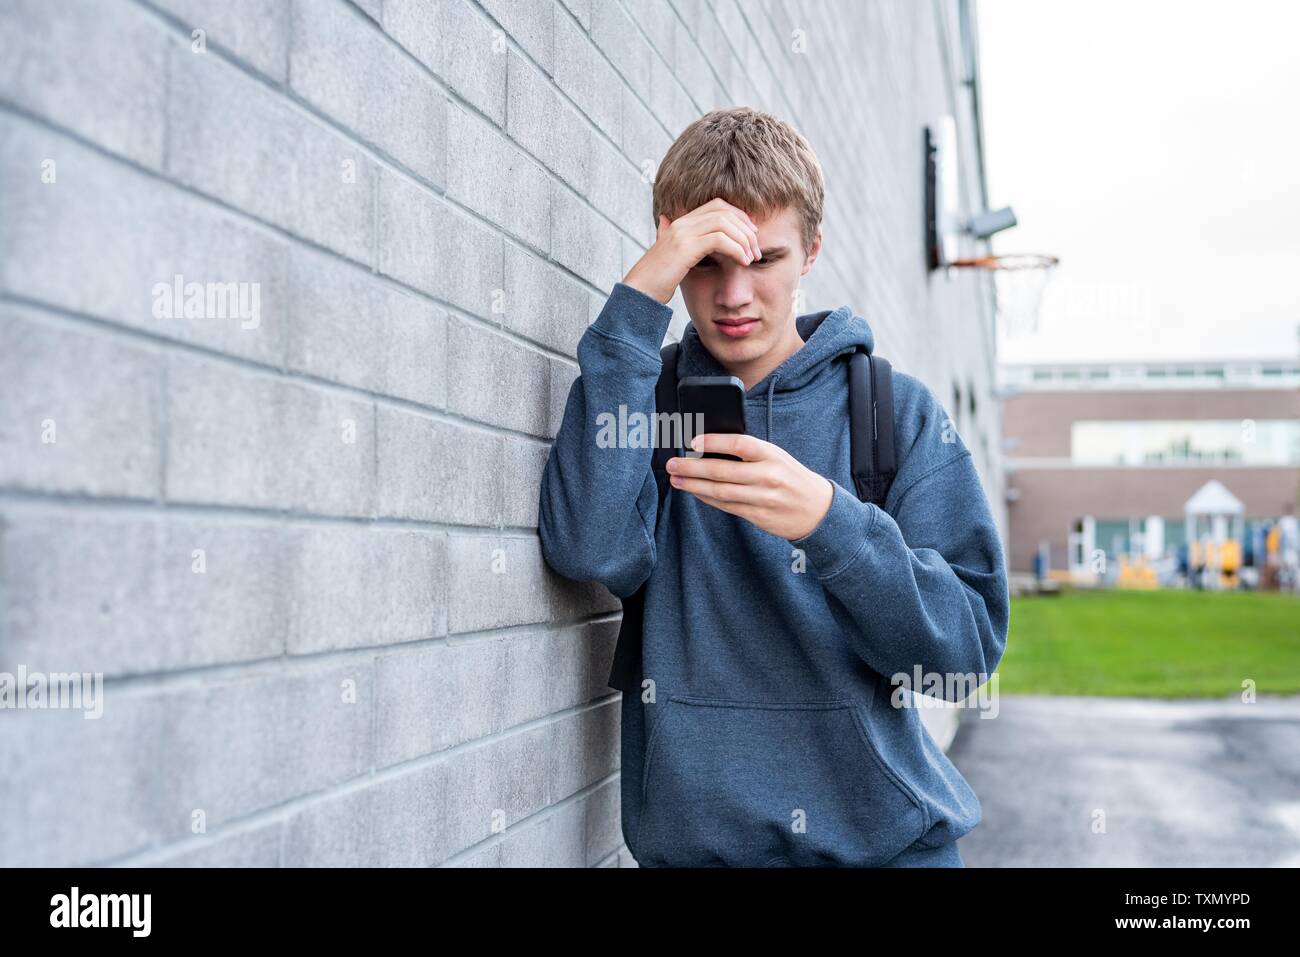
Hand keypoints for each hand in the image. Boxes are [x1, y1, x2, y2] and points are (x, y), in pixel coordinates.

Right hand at [622, 198, 762, 303]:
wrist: (638, 295)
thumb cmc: (655, 282)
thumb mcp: (669, 257)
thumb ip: (674, 240)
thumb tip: (665, 222)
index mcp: (680, 223)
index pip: (717, 205)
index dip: (739, 216)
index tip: (752, 235)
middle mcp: (681, 223)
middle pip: (724, 210)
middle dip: (746, 227)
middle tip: (757, 248)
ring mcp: (682, 234)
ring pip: (724, 223)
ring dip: (744, 239)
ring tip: (753, 258)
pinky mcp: (685, 248)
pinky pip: (719, 240)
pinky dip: (736, 249)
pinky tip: (743, 262)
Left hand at [665, 433, 833, 540]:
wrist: (818, 509)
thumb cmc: (792, 477)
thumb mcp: (777, 457)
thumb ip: (750, 452)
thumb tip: (711, 447)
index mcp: (772, 455)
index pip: (740, 444)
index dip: (714, 442)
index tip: (693, 441)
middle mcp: (768, 476)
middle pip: (723, 471)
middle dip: (693, 467)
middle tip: (673, 463)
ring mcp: (763, 498)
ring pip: (720, 491)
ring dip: (694, 485)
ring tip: (676, 479)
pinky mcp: (758, 516)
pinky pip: (726, 506)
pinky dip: (707, 498)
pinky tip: (695, 491)